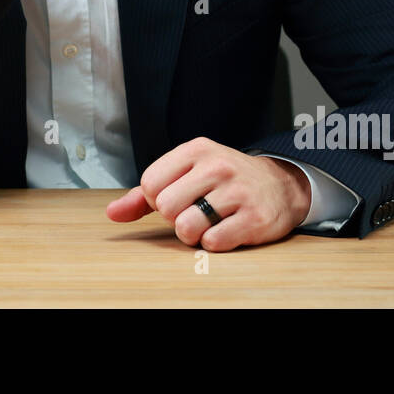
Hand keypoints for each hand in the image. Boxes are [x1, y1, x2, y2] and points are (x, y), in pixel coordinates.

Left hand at [105, 137, 311, 250]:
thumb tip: (112, 213)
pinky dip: (214, 243)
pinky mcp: (255, 219)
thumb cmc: (223, 181)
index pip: (150, 183)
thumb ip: (144, 194)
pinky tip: (226, 229)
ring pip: (187, 227)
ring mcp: (238, 192)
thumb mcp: (185, 174)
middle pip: (166, 207)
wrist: (280, 186)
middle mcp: (218, 166)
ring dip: (192, 234)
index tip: (177, 196)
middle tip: (193, 210)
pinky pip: (213, 243)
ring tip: (207, 222)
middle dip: (174, 217)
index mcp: (196, 150)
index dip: (158, 199)